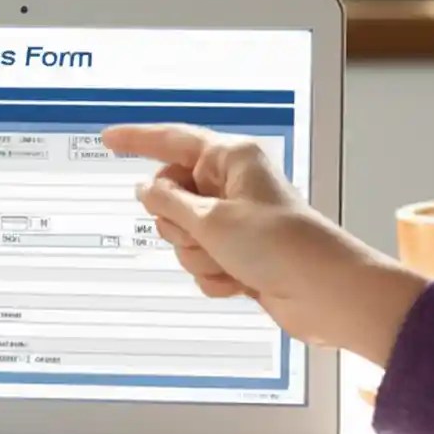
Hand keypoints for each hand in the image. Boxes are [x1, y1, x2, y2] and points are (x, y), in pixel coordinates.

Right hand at [101, 124, 426, 365]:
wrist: (324, 294)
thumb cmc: (280, 245)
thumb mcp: (210, 220)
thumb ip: (167, 202)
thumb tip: (143, 188)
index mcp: (230, 159)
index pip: (172, 140)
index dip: (137, 140)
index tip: (108, 139)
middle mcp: (231, 185)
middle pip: (170, 198)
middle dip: (178, 226)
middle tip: (204, 235)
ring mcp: (234, 221)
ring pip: (182, 236)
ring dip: (198, 256)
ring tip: (231, 261)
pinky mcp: (238, 253)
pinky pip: (200, 263)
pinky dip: (213, 276)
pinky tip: (240, 281)